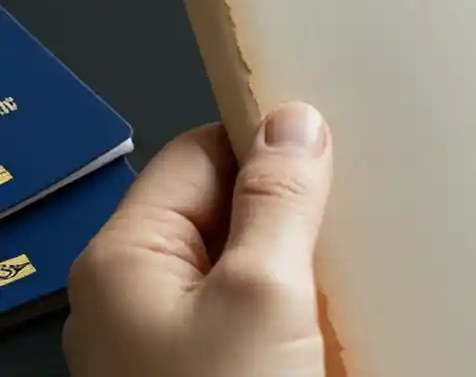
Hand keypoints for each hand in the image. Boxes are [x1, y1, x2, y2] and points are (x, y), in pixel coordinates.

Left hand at [62, 102, 332, 376]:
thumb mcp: (263, 294)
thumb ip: (278, 201)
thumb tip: (293, 123)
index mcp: (124, 258)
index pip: (198, 155)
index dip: (264, 144)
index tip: (329, 145)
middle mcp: (133, 295)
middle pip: (222, 210)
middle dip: (289, 208)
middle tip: (351, 214)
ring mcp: (166, 339)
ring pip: (241, 266)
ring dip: (296, 263)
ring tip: (348, 266)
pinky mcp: (203, 370)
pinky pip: (248, 315)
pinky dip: (291, 308)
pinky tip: (330, 315)